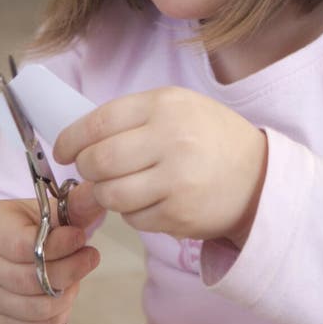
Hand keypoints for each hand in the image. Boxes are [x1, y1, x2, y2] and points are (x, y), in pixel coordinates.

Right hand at [0, 182, 104, 323]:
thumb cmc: (27, 225)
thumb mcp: (45, 209)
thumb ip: (73, 205)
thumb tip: (100, 194)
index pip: (21, 245)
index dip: (58, 245)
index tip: (81, 237)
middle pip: (28, 280)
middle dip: (69, 270)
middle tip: (90, 257)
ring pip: (33, 308)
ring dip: (65, 295)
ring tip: (77, 276)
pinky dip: (57, 316)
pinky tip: (64, 295)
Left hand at [53, 87, 266, 245]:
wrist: (260, 176)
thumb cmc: (209, 136)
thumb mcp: (177, 106)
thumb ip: (132, 117)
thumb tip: (79, 138)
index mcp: (165, 104)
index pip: (98, 122)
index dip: (70, 138)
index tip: (62, 149)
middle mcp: (170, 139)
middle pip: (98, 161)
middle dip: (86, 169)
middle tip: (92, 170)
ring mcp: (176, 180)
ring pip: (110, 194)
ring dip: (105, 194)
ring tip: (120, 186)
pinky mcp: (179, 214)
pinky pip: (133, 218)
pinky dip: (132, 212)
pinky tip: (149, 200)